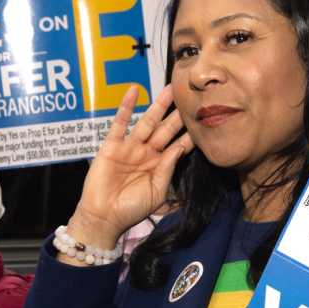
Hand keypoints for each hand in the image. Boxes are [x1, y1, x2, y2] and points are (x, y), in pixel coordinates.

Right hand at [64, 85, 190, 250]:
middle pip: (165, 129)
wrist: (105, 217)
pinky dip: (125, 106)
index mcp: (159, 165)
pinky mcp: (112, 145)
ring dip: (158, 106)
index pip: (178, 145)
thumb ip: (167, 168)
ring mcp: (129, 147)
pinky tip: (133, 91)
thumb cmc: (132, 209)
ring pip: (147, 122)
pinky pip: (120, 122)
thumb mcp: (157, 191)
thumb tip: (180, 148)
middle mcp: (146, 153)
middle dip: (178, 114)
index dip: (190, 134)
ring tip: (170, 89)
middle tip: (191, 97)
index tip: (203, 119)